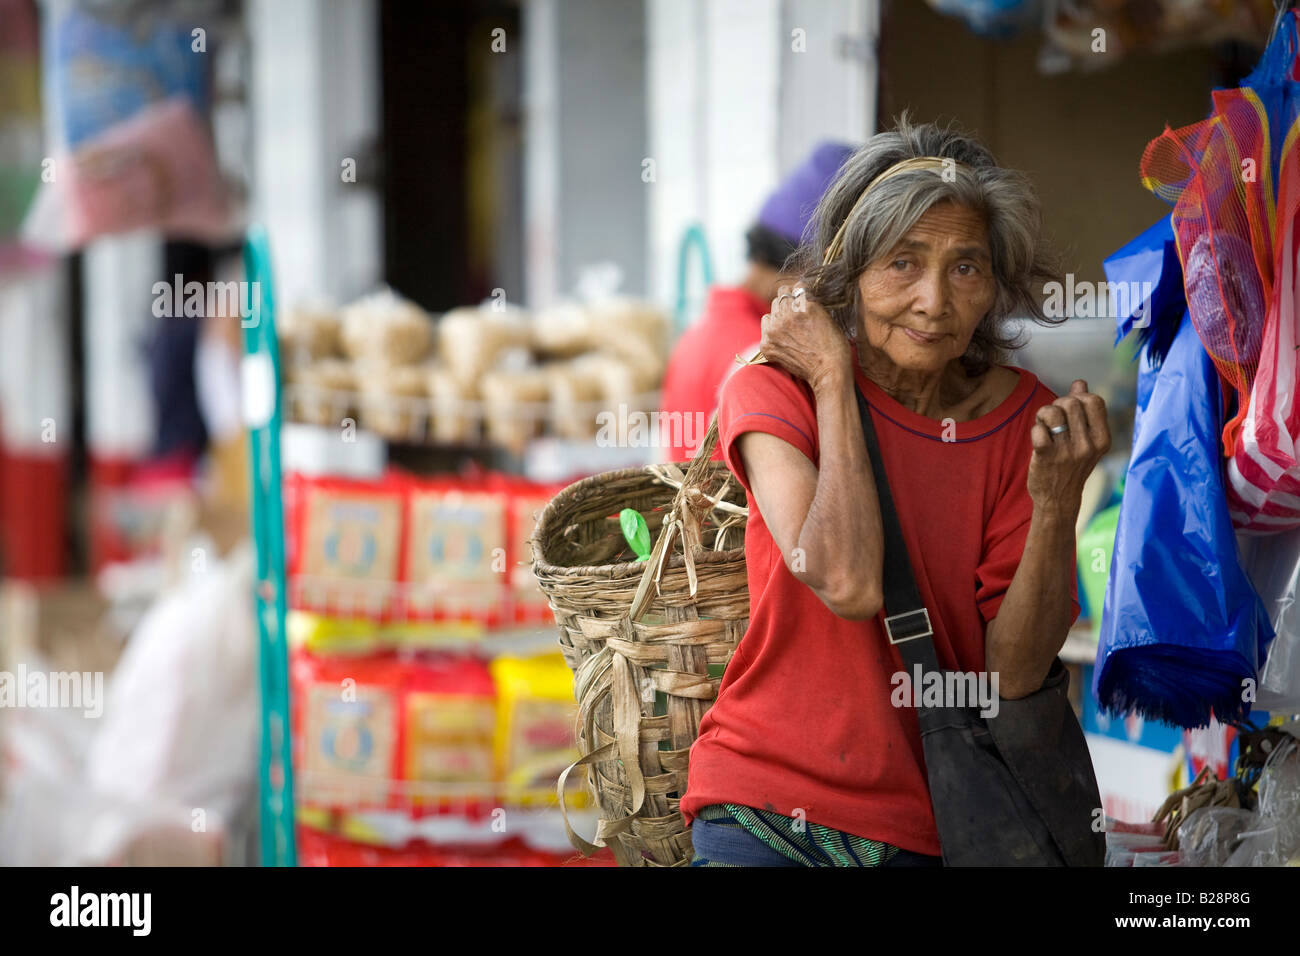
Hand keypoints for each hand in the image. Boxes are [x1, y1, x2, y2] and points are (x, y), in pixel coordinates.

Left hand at [759, 284, 852, 391]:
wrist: (828, 372)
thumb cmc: (833, 345)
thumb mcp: (825, 315)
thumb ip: (809, 302)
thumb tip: (798, 292)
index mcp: (804, 305)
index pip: (793, 288)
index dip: (797, 293)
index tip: (800, 298)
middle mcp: (787, 315)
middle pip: (780, 297)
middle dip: (788, 304)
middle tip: (796, 316)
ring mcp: (775, 330)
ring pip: (771, 312)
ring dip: (778, 316)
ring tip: (790, 329)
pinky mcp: (767, 344)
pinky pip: (765, 327)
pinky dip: (772, 331)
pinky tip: (785, 340)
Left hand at [1027, 380, 1110, 515]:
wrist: (1059, 499)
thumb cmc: (1072, 464)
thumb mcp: (1086, 440)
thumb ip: (1084, 410)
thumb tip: (1079, 383)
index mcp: (1102, 438)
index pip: (1093, 400)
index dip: (1078, 398)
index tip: (1070, 411)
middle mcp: (1087, 445)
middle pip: (1070, 402)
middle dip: (1057, 405)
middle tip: (1052, 420)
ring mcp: (1067, 452)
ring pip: (1052, 411)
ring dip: (1043, 415)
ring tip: (1044, 426)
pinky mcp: (1046, 457)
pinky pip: (1038, 429)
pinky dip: (1035, 430)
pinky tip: (1039, 439)